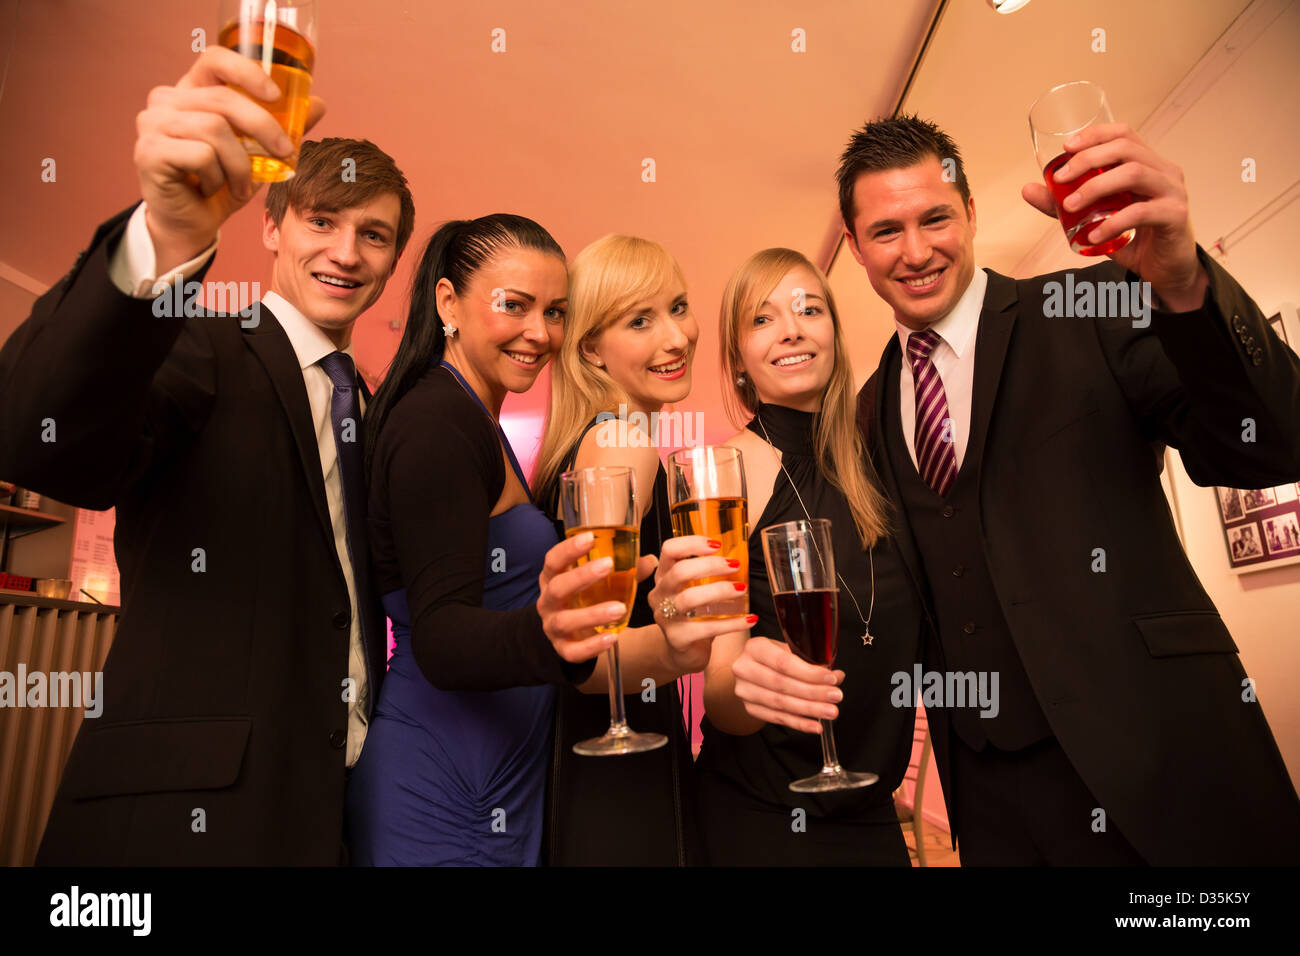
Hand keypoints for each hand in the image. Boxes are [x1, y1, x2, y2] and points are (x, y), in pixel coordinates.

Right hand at [134, 47, 326, 272]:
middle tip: (284, 153)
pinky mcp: (148, 151)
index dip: (247, 72)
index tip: (275, 95)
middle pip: (223, 100)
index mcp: (192, 91)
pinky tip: (212, 189)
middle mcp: (166, 100)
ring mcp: (152, 124)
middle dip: (263, 128)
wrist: (192, 223)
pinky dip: (218, 178)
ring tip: (242, 184)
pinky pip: (200, 155)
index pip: (215, 59)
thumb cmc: (222, 183)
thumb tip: (318, 103)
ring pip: (214, 129)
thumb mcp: (258, 154)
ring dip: (240, 164)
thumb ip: (283, 127)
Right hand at [536, 531, 655, 663]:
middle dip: (581, 576)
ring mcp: (552, 627)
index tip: (590, 537)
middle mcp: (548, 602)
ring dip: (592, 614)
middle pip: (557, 588)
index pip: (553, 560)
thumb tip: (649, 560)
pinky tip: (612, 638)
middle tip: (609, 565)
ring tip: (620, 609)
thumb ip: (623, 572)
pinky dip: (592, 646)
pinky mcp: (562, 649)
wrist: (573, 635)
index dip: (569, 549)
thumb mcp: (599, 583)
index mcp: (552, 579)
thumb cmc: (585, 600)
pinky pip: (573, 651)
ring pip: (565, 621)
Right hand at [648, 535, 755, 673]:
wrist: (682, 651)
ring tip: (743, 589)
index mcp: (663, 576)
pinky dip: (732, 623)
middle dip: (711, 565)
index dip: (691, 543)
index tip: (717, 544)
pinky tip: (750, 619)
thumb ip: (707, 573)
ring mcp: (665, 617)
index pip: (669, 550)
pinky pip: (707, 628)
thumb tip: (738, 554)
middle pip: (680, 572)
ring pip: (689, 599)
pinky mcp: (677, 639)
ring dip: (719, 591)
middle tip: (735, 565)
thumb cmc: (693, 614)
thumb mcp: (695, 589)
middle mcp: (660, 594)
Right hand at [731, 636, 843, 734]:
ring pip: (780, 703)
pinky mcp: (750, 708)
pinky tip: (815, 725)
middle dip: (813, 692)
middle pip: (782, 684)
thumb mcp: (789, 651)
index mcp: (755, 647)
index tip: (831, 679)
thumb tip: (837, 676)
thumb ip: (812, 662)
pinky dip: (799, 723)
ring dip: (809, 709)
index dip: (809, 673)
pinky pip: (777, 718)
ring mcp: (745, 690)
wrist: (750, 669)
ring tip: (830, 712)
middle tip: (835, 697)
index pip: (784, 663)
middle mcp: (744, 668)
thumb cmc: (773, 657)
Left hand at [1021, 122, 1206, 310]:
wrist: (1164, 270)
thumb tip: (1027, 189)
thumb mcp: (1095, 218)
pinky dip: (1112, 222)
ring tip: (1070, 205)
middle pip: (1126, 148)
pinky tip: (1092, 236)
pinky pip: (1141, 212)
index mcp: (1148, 164)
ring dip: (1096, 187)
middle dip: (1088, 159)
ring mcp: (1173, 191)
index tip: (1066, 147)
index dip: (1095, 134)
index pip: (1124, 134)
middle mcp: (1164, 171)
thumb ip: (1065, 204)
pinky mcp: (1175, 216)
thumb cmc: (1133, 238)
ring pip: (1134, 174)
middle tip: (1060, 178)